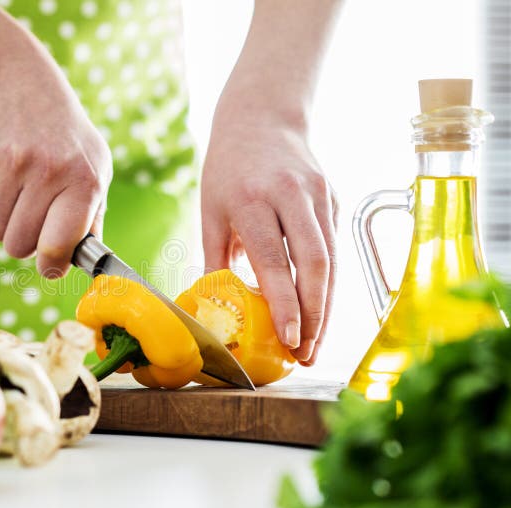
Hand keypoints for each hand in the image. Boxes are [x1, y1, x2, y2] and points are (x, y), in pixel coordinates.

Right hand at [0, 28, 111, 277]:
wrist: (14, 79)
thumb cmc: (64, 134)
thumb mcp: (94, 165)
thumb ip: (92, 215)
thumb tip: (82, 261)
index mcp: (84, 180)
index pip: (60, 244)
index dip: (52, 265)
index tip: (50, 268)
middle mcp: (48, 172)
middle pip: (20, 246)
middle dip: (25, 242)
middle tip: (33, 218)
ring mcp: (10, 166)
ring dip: (4, 222)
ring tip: (19, 190)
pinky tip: (1, 174)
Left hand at [201, 100, 337, 365]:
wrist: (261, 116)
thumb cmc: (228, 167)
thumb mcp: (211, 209)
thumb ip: (216, 258)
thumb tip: (214, 307)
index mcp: (253, 199)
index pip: (274, 261)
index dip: (284, 304)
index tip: (288, 339)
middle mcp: (291, 197)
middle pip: (314, 265)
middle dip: (314, 316)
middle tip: (305, 353)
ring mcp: (319, 196)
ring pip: (332, 261)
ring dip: (326, 307)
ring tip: (315, 343)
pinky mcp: (333, 199)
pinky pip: (334, 248)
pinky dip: (329, 284)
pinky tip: (320, 311)